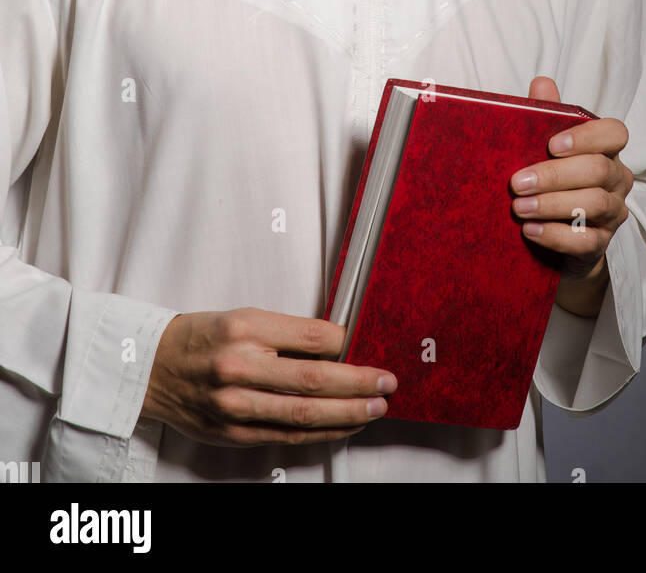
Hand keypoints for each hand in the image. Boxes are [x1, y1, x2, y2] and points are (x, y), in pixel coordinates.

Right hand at [139, 308, 397, 445]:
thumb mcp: (242, 317)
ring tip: (374, 407)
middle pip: (312, 380)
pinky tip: (342, 426)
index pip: (308, 337)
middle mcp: (238, 367)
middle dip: (357, 384)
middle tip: (385, 382)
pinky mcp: (233, 433)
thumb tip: (335, 344)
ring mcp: (235, 405)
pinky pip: (286, 435)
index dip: (346, 343)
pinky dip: (319, 432)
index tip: (367, 344)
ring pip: (303, 414)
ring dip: (346, 413)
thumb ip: (286, 332)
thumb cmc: (201, 338)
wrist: (153, 369)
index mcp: (243, 329)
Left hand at [510, 76, 633, 312]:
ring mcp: (613, 213)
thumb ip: (547, 116)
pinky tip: (530, 231)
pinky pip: (586, 241)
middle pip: (598, 171)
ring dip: (552, 205)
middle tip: (517, 182)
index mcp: (606, 150)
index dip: (586, 137)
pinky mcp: (601, 244)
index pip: (615, 133)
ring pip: (594, 204)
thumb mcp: (545, 148)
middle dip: (555, 175)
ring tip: (518, 208)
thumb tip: (542, 84)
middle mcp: (617, 179)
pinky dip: (555, 235)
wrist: (559, 235)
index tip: (551, 144)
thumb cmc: (553, 181)